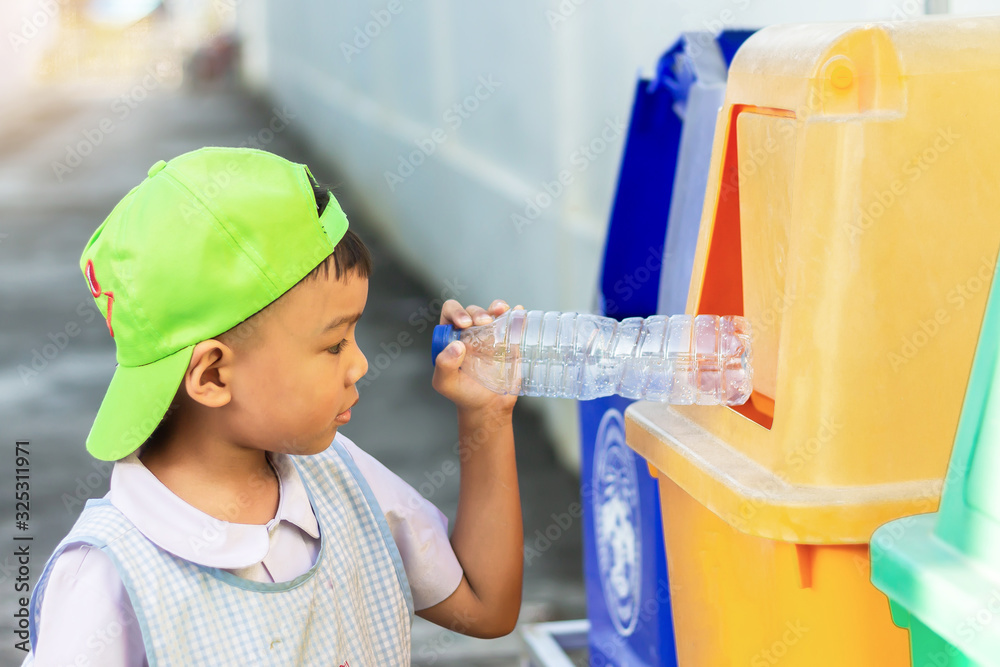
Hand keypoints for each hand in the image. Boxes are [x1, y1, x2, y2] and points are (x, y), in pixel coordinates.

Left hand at [432, 298, 522, 412]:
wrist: (489, 406)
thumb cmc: (463, 394)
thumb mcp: (445, 384)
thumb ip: (443, 365)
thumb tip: (456, 346)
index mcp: (451, 336)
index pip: (451, 312)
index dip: (456, 312)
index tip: (464, 324)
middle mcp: (470, 332)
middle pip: (472, 310)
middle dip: (477, 312)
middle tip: (483, 322)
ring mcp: (491, 334)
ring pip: (492, 311)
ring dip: (496, 307)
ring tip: (501, 310)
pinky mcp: (509, 340)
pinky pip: (512, 322)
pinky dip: (516, 313)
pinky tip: (518, 311)